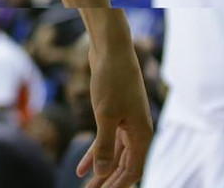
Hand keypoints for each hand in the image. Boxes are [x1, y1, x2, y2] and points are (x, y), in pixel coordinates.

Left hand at [77, 25, 153, 187]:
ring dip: (101, 171)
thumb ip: (105, 146)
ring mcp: (126, 123)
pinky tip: (82, 167)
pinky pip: (106, 141)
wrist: (111, 49)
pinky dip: (95, 154)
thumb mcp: (105, 115)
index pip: (132, 170)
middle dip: (109, 182)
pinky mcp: (115, 114)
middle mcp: (137, 131)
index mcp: (141, 134)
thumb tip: (103, 173)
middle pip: (124, 166)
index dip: (118, 185)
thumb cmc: (112, 80)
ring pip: (114, 155)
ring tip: (86, 187)